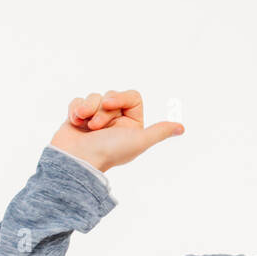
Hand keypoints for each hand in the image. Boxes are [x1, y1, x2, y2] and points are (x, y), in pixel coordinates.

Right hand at [49, 89, 183, 171]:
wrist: (76, 159)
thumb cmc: (108, 152)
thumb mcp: (139, 141)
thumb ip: (159, 132)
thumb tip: (181, 128)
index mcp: (131, 125)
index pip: (132, 96)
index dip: (120, 97)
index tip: (110, 104)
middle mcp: (115, 121)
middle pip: (111, 96)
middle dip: (102, 109)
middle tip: (96, 127)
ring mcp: (95, 119)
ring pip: (94, 97)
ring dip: (88, 109)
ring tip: (84, 125)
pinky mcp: (78, 118)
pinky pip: (79, 101)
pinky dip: (76, 110)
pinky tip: (75, 123)